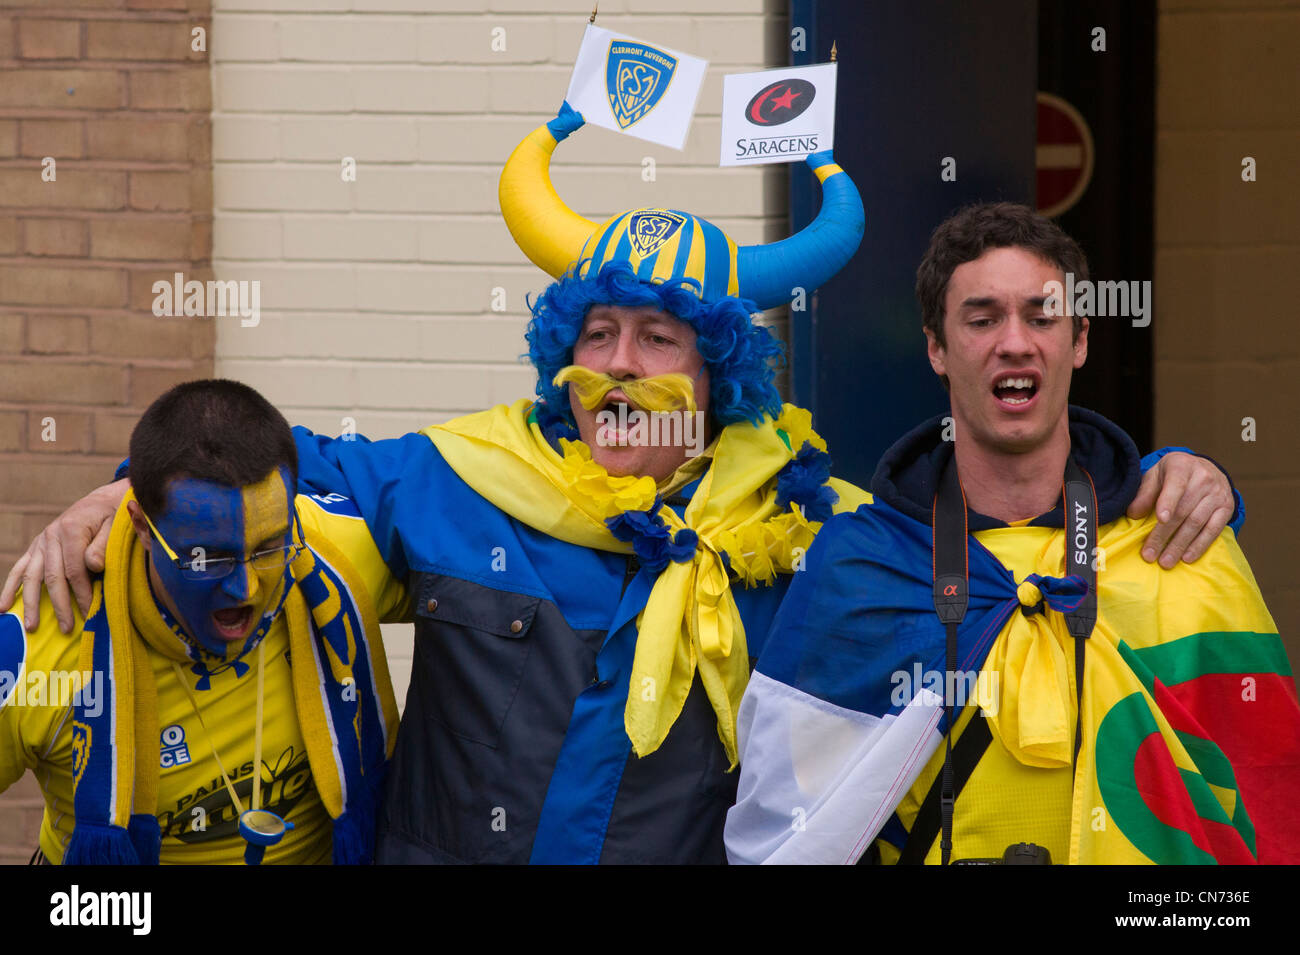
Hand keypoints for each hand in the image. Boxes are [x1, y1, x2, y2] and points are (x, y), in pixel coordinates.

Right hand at [0, 478, 128, 632]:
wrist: (100, 502)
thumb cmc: (113, 517)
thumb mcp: (116, 526)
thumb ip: (104, 545)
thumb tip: (94, 566)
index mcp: (71, 530)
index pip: (74, 569)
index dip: (81, 592)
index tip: (89, 611)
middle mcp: (51, 536)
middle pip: (52, 577)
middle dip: (59, 605)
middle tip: (66, 628)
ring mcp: (40, 542)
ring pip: (32, 576)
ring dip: (31, 603)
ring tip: (31, 627)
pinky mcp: (35, 548)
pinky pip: (19, 569)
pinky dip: (10, 589)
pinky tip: (3, 607)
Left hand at [1127, 453, 1233, 567]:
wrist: (1204, 468)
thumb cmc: (1172, 475)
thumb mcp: (1155, 476)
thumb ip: (1144, 493)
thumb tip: (1133, 514)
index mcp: (1182, 466)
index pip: (1176, 485)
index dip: (1168, 502)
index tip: (1160, 519)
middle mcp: (1204, 478)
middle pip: (1183, 511)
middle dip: (1164, 535)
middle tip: (1150, 554)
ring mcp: (1218, 494)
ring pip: (1197, 523)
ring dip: (1180, 545)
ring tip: (1165, 561)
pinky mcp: (1227, 508)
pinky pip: (1214, 530)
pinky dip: (1200, 545)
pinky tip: (1187, 557)